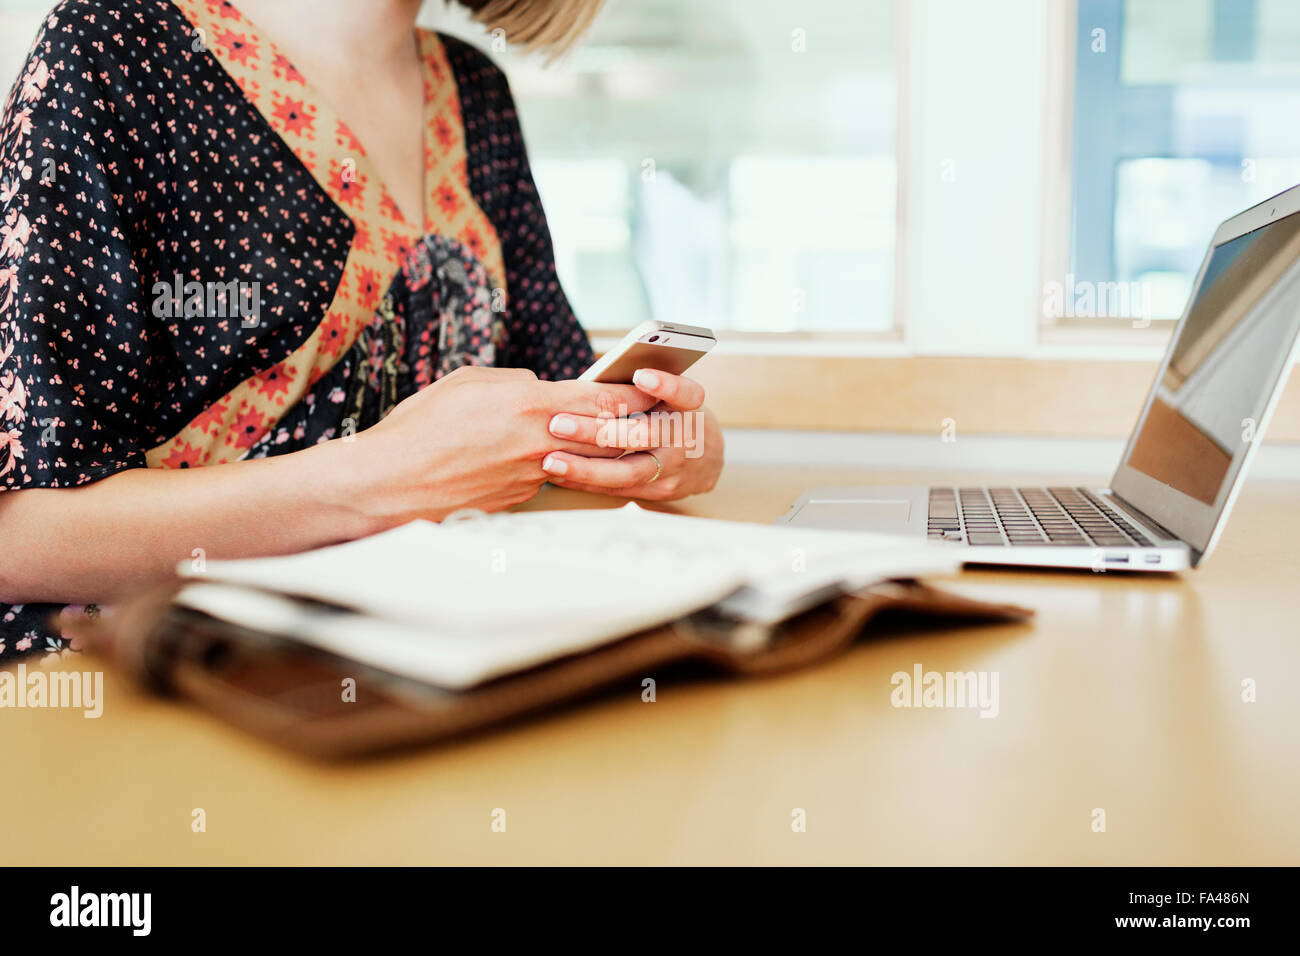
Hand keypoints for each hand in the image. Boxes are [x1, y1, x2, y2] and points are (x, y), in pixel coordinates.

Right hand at [351, 366, 656, 522]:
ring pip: (581, 462)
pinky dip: (554, 469)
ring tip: (604, 440)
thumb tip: (541, 387)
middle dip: (631, 427)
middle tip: (647, 418)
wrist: (391, 484)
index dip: (633, 396)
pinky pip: (547, 480)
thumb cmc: (420, 428)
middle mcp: (540, 446)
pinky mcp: (519, 501)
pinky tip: (539, 461)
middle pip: (607, 437)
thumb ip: (515, 382)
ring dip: (597, 452)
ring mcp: (532, 479)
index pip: (603, 401)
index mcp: (530, 406)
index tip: (648, 390)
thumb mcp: (468, 382)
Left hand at [538, 368, 723, 500]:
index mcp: (689, 408)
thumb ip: (639, 392)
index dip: (665, 386)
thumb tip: (588, 384)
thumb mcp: (669, 398)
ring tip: (551, 459)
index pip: (685, 394)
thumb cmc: (673, 416)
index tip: (640, 375)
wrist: (708, 459)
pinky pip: (619, 489)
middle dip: (598, 430)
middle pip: (643, 435)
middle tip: (559, 423)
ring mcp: (674, 469)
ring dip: (585, 467)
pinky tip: (559, 475)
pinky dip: (586, 482)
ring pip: (628, 471)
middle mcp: (685, 438)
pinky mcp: (661, 490)